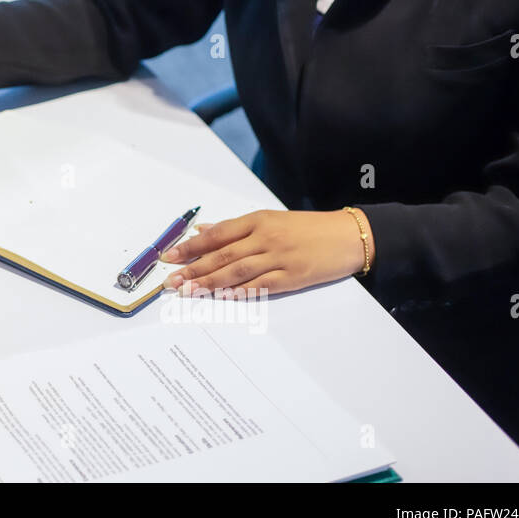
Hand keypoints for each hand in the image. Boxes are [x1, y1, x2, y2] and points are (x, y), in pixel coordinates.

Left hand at [160, 208, 374, 297]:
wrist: (348, 235)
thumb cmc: (308, 228)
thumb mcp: (270, 220)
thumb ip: (235, 228)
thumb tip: (203, 230)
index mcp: (258, 220)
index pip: (217, 234)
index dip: (191, 246)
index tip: (170, 256)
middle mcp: (265, 237)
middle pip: (222, 254)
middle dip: (193, 268)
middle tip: (172, 280)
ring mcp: (279, 257)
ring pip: (237, 270)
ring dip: (210, 282)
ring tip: (188, 291)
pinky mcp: (293, 276)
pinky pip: (262, 285)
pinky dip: (241, 291)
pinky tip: (223, 297)